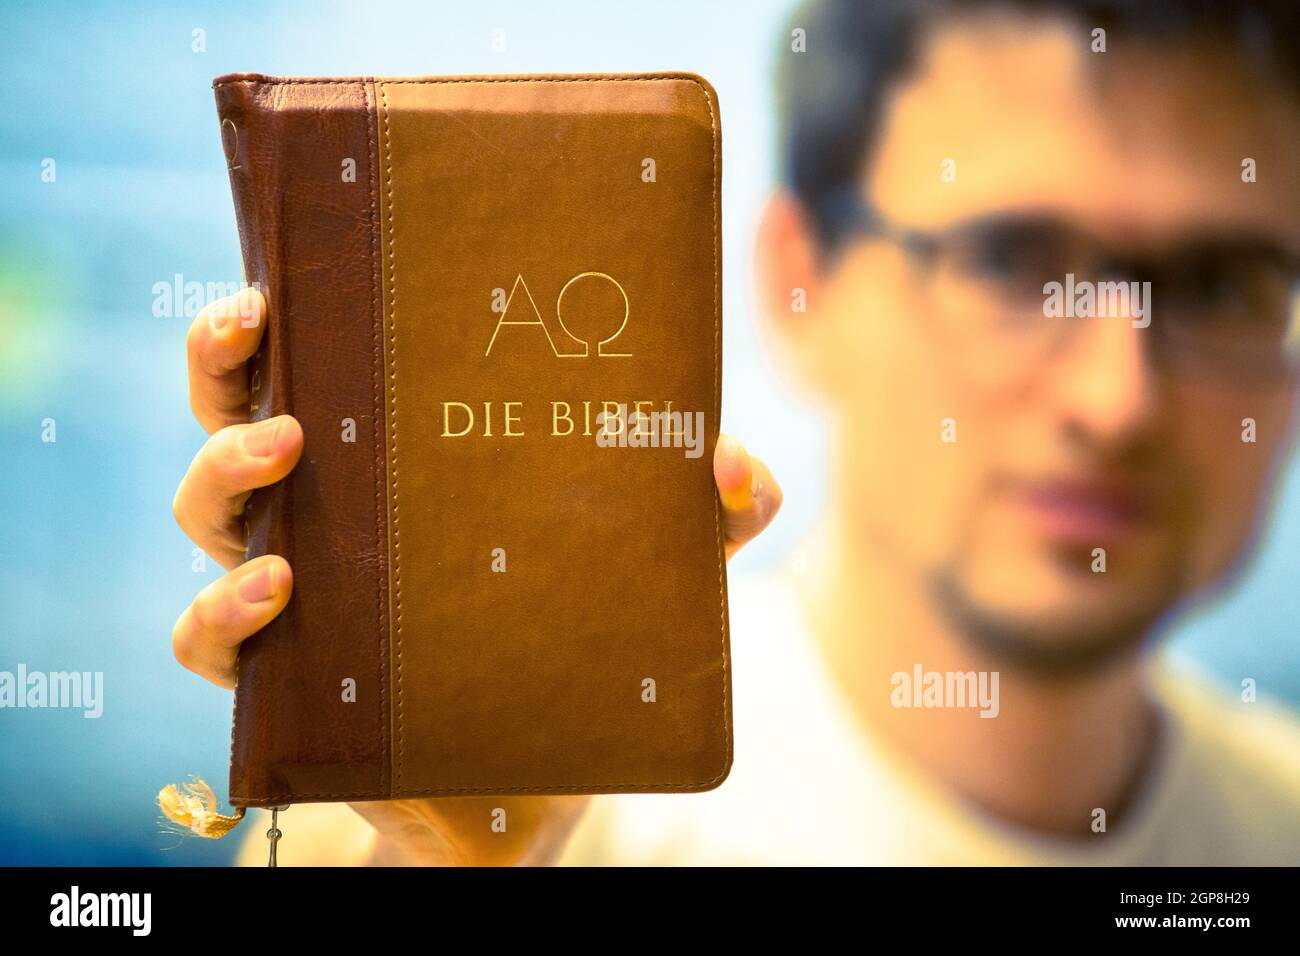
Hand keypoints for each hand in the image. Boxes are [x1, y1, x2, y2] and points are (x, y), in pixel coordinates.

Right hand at [173, 288, 781, 864]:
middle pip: (231, 416)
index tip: (276, 278)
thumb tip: (728, 462)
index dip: (274, 318)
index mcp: (396, 457)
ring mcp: (300, 592)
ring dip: (222, 472)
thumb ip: (715, 509)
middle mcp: (329, 511)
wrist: (547, 765)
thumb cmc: (585, 628)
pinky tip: (279, 590)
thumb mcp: (658, 556)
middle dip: (223, 365)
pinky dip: (218, 613)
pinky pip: (207, 643)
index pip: (318, 366)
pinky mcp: (290, 679)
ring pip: (203, 514)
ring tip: (285, 454)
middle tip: (257, 330)